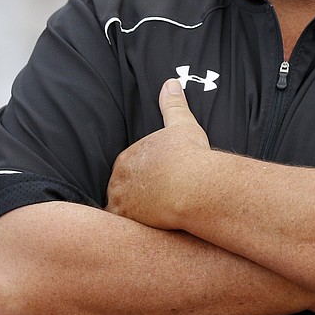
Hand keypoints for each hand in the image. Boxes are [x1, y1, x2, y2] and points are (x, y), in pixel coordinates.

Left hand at [106, 79, 212, 228]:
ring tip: (150, 218)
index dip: (144, 175)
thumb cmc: (190, 155)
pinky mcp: (127, 220)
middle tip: (155, 201)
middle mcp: (119, 178)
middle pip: (122, 188)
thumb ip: (173, 105)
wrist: (195, 187)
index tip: (158, 182)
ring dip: (130, 212)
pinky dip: (129, 228)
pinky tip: (143, 231)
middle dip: (135, 194)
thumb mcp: (182, 125)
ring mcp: (121, 200)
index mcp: (129, 156)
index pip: (129, 167)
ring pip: (120, 208)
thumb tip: (170, 83)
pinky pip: (121, 228)